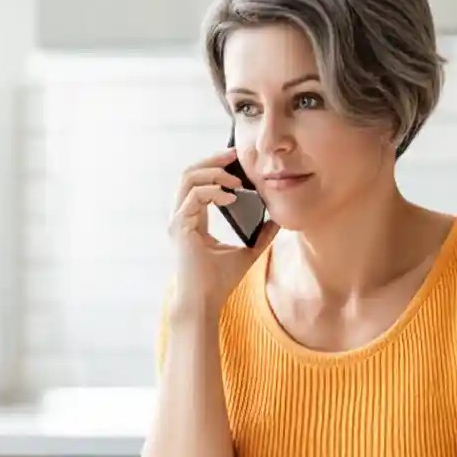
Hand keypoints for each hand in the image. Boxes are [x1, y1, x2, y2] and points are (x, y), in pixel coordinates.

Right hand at [168, 148, 278, 311]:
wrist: (205, 302)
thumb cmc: (219, 282)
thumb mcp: (248, 252)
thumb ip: (261, 235)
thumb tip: (278, 219)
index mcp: (192, 219)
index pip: (198, 182)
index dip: (215, 167)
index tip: (236, 159)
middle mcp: (181, 216)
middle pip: (189, 173)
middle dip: (212, 160)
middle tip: (235, 154)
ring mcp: (178, 220)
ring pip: (188, 179)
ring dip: (214, 173)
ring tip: (236, 181)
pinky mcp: (180, 227)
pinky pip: (195, 196)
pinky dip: (214, 192)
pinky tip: (232, 198)